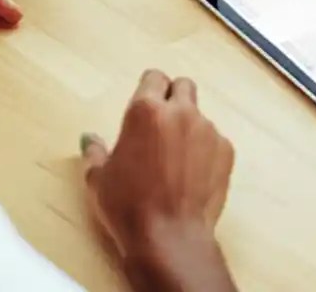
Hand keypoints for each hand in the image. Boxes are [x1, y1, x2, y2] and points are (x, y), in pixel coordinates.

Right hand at [82, 71, 234, 286]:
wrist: (170, 238)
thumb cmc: (128, 207)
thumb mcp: (99, 179)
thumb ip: (94, 151)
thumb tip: (89, 138)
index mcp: (145, 111)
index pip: (154, 77)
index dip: (150, 89)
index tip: (146, 104)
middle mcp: (181, 112)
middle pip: (183, 85)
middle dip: (174, 97)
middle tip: (162, 124)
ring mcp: (208, 131)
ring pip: (199, 116)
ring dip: (188, 128)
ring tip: (175, 161)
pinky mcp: (226, 152)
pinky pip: (215, 141)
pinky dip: (205, 151)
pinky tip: (192, 176)